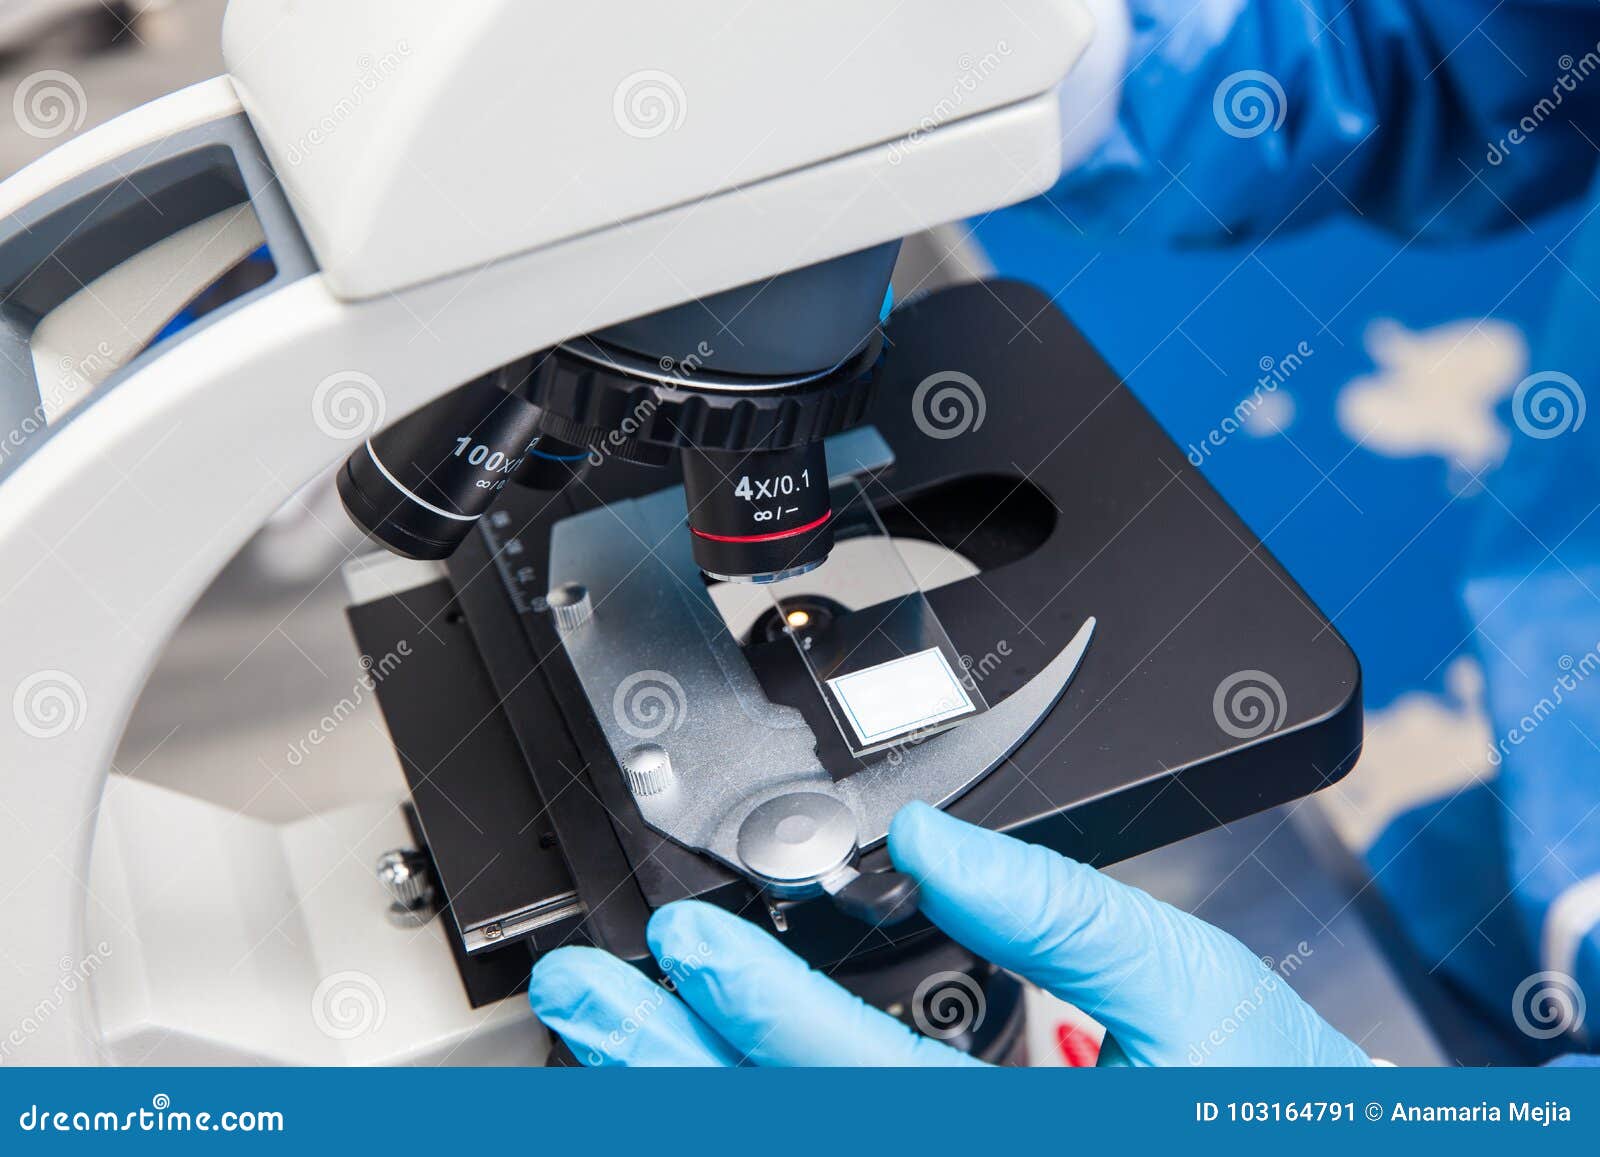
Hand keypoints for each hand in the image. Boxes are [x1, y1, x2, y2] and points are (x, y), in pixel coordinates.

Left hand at [527, 801, 1371, 1065]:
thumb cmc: (1277, 1108)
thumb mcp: (1198, 991)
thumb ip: (1059, 910)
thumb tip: (928, 837)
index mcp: (1033, 1142)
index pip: (857, 1086)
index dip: (758, 1006)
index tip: (683, 940)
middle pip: (781, 1142)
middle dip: (663, 1067)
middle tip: (581, 994)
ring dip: (673, 1101)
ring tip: (598, 1035)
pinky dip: (734, 1118)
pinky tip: (681, 1081)